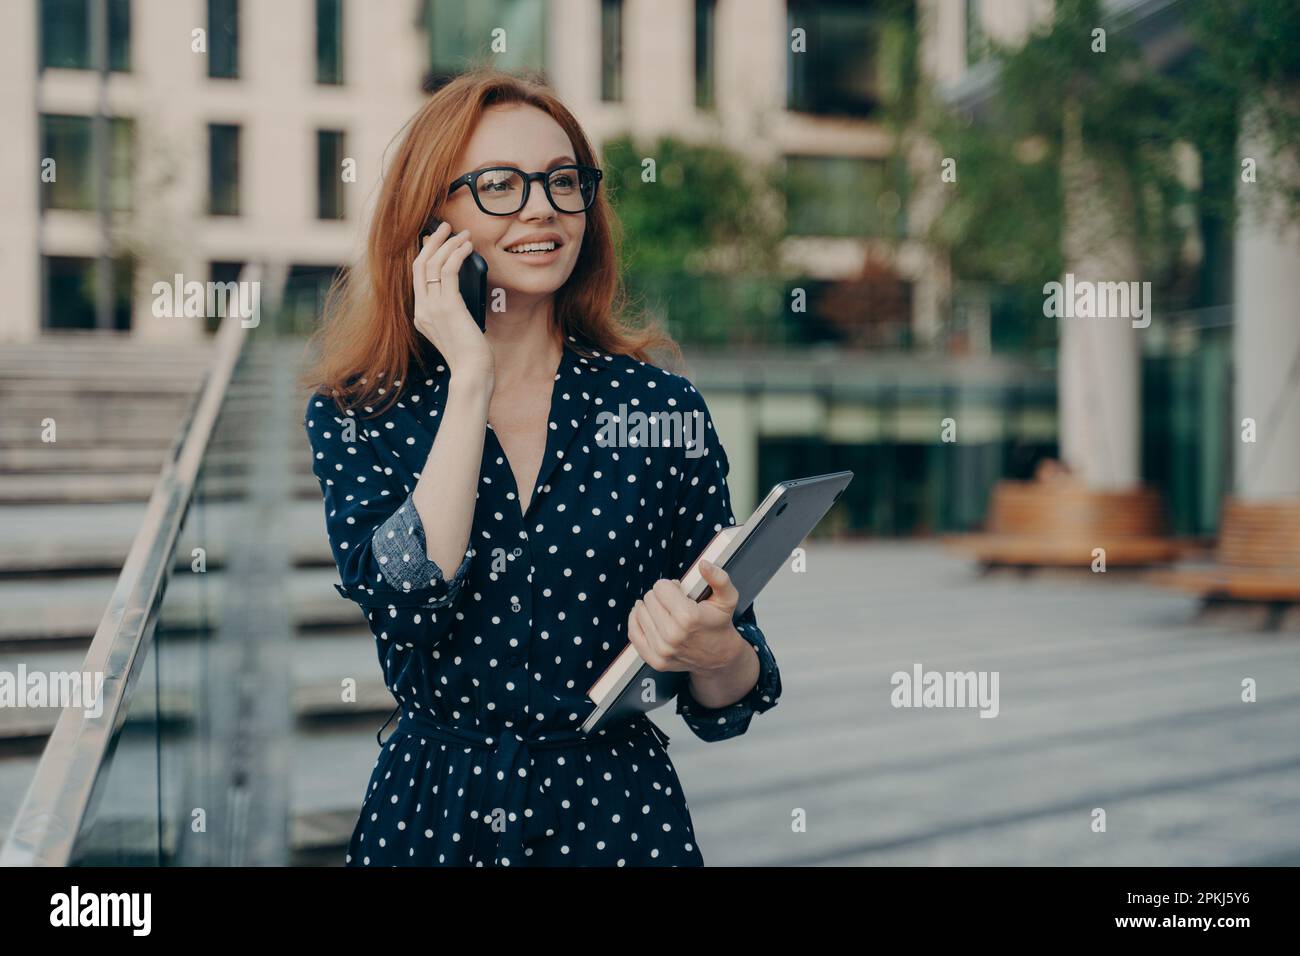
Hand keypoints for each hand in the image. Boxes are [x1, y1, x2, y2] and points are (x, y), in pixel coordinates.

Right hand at [411, 221, 493, 385]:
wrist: (471, 373)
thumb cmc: (471, 355)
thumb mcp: (457, 329)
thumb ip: (454, 310)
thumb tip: (465, 287)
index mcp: (421, 315)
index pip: (418, 276)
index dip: (427, 254)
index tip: (440, 240)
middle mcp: (422, 309)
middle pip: (420, 264)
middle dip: (433, 241)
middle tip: (447, 227)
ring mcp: (432, 308)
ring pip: (433, 264)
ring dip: (449, 244)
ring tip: (464, 234)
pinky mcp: (448, 306)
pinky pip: (449, 271)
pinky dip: (458, 255)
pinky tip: (468, 248)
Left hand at [626, 561, 746, 674]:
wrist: (719, 656)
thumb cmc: (719, 625)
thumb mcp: (727, 598)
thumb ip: (719, 578)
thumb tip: (703, 565)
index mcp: (688, 617)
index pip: (660, 587)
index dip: (671, 586)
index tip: (680, 592)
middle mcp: (672, 635)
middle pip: (649, 599)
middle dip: (661, 596)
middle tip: (674, 604)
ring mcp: (662, 650)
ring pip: (639, 613)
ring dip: (650, 608)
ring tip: (665, 612)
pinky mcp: (654, 659)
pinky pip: (633, 632)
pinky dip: (637, 621)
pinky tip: (648, 617)